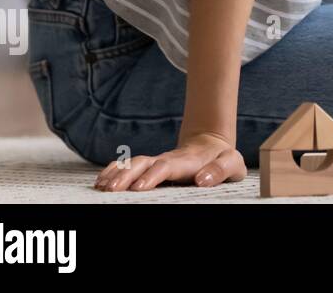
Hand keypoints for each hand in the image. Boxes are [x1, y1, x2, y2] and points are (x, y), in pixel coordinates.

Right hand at [94, 131, 246, 190]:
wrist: (211, 143)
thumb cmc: (222, 158)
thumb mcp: (231, 162)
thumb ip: (219, 170)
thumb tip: (202, 179)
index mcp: (187, 161)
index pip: (166, 167)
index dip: (152, 175)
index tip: (138, 187)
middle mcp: (167, 160)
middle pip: (143, 163)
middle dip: (126, 175)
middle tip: (111, 189)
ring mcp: (157, 162)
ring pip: (133, 164)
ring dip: (116, 173)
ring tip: (101, 186)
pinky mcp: (150, 166)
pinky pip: (129, 166)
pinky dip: (114, 170)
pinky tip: (101, 180)